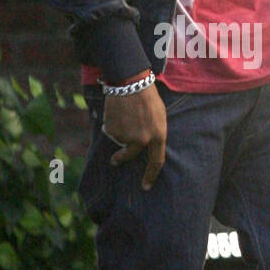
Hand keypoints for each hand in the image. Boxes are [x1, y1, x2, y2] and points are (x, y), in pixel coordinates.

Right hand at [102, 72, 166, 189]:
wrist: (130, 83)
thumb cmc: (148, 97)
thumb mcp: (159, 116)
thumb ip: (154, 133)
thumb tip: (145, 147)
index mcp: (158, 136)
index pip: (156, 162)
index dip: (151, 176)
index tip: (146, 186)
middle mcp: (143, 140)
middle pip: (130, 155)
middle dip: (121, 159)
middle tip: (115, 161)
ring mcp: (127, 136)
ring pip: (119, 140)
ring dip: (119, 131)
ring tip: (123, 114)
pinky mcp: (113, 131)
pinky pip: (110, 132)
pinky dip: (111, 124)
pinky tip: (117, 112)